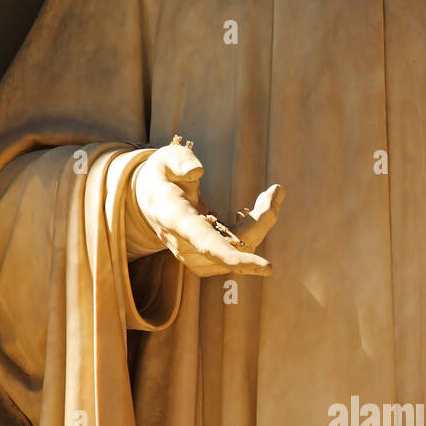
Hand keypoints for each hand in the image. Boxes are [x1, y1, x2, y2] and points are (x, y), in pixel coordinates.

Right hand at [133, 135, 283, 276]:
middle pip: (232, 248)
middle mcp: (184, 243)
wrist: (151, 200)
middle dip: (260, 224)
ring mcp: (194, 255)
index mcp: (173, 218)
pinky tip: (263, 207)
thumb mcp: (165, 158)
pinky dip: (256, 229)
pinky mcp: (206, 257)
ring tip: (271, 195)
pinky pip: (239, 250)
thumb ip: (179, 160)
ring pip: (239, 251)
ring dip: (260, 225)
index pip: (205, 243)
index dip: (235, 258)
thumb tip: (197, 171)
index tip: (267, 267)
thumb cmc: (164, 175)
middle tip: (275, 192)